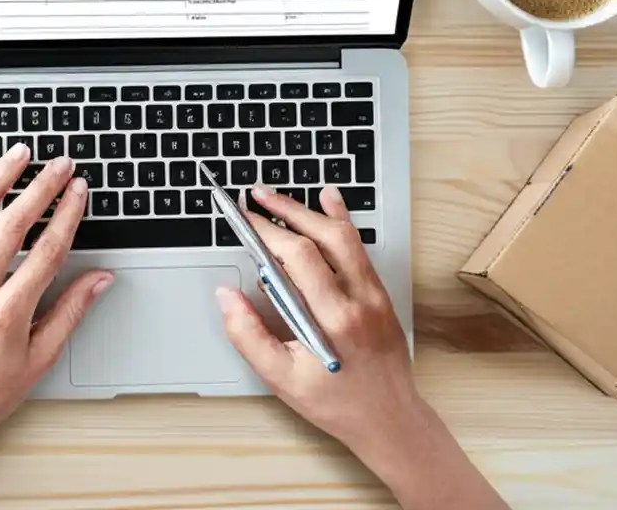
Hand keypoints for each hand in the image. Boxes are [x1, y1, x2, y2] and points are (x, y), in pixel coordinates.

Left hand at [0, 145, 111, 509]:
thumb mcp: (40, 359)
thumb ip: (71, 312)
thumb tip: (101, 279)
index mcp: (8, 314)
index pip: (46, 250)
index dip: (67, 214)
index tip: (79, 191)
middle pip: (12, 225)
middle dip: (40, 188)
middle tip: (60, 164)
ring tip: (17, 155)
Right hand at [216, 184, 417, 452]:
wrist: (389, 420)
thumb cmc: (337, 403)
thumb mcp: (281, 379)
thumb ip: (248, 335)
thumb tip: (227, 296)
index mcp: (333, 319)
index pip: (297, 258)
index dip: (267, 232)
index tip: (244, 217)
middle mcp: (359, 299)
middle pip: (322, 237)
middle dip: (285, 211)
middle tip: (256, 196)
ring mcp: (375, 294)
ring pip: (345, 237)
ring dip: (311, 212)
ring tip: (281, 197)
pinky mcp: (381, 295)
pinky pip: (360, 249)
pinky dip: (341, 222)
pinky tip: (329, 202)